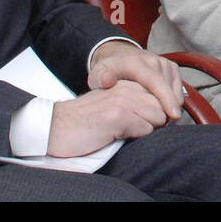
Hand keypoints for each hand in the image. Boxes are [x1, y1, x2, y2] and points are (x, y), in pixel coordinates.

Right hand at [47, 80, 169, 156]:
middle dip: (154, 123)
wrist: (56, 127)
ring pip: (158, 118)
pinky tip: (115, 135)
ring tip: (123, 131)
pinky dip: (135, 137)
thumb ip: (135, 103)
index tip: (142, 123)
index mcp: (126, 83)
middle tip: (133, 129)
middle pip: (162, 108)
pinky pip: (145, 130)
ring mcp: (123, 100)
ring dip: (146, 130)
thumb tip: (164, 116)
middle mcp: (127, 88)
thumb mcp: (112, 104)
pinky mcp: (118, 115)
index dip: (156, 114)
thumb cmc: (85, 122)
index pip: (159, 97)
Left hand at [88, 40, 182, 120]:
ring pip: (176, 91)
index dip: (166, 98)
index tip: (173, 115)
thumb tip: (108, 80)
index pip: (156, 81)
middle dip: (169, 109)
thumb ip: (100, 78)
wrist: (120, 56)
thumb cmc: (110, 71)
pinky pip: (179, 90)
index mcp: (137, 63)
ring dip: (171, 107)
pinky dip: (173, 101)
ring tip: (157, 119)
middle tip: (162, 126)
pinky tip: (161, 110)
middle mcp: (154, 61)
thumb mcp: (98, 74)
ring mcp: (165, 64)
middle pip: (169, 88)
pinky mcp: (173, 69)